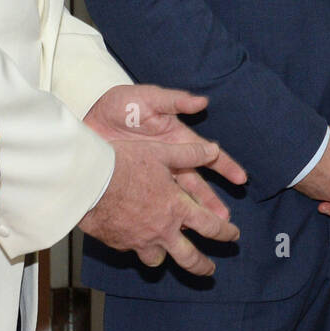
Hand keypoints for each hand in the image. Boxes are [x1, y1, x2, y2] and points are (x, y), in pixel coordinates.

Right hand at [78, 136, 239, 275]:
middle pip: (190, 258)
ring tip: (166, 257)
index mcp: (177, 207)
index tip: (233, 235)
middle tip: (209, 270)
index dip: (225, 232)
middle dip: (203, 266)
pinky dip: (136, 246)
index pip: (210, 226)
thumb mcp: (161, 152)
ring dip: (165, 258)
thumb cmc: (126, 163)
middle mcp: (162, 229)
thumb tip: (214, 150)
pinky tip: (132, 238)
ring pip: (158, 260)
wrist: (89, 180)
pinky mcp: (119, 243)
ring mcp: (140, 240)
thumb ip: (189, 154)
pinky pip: (132, 250)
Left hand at [85, 84, 247, 223]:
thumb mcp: (149, 98)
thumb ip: (175, 100)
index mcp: (176, 139)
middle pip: (195, 185)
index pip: (206, 155)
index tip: (241, 179)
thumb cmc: (121, 104)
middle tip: (225, 221)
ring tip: (205, 231)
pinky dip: (163, 216)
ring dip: (192, 215)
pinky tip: (172, 232)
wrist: (88, 116)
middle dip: (211, 202)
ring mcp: (153, 174)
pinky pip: (153, 203)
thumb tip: (202, 102)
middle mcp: (168, 160)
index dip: (225, 166)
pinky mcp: (136, 184)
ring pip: (177, 199)